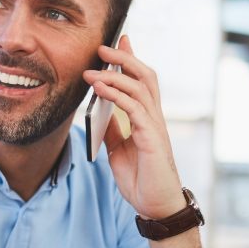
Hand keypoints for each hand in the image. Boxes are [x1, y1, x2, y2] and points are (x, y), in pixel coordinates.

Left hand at [83, 35, 184, 218]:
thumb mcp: (117, 151)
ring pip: (140, 88)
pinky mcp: (151, 138)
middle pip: (145, 76)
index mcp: (147, 119)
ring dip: (115, 75)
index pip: (141, 81)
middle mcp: (154, 118)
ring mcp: (155, 126)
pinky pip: (134, 109)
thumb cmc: (141, 180)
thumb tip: (98, 112)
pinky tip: (101, 89)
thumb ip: (112, 129)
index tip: (119, 41)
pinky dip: (116, 96)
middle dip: (125, 58)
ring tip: (93, 68)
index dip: (131, 59)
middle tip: (104, 45)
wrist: (155, 206)